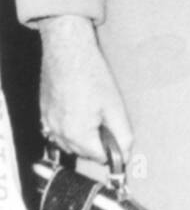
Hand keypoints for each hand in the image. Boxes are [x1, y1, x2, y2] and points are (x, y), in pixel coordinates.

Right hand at [37, 15, 133, 164]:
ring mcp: (48, 124)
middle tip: (106, 117)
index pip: (99, 158)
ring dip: (82, 137)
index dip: (112, 148)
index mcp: (77, 135)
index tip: (117, 137)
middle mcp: (58, 133)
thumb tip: (125, 155)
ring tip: (92, 111)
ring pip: (69, 144)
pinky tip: (78, 110)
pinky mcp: (43, 114)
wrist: (68, 50)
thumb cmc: (90, 73)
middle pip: (84, 152)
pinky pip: (57, 131)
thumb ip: (122, 134)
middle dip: (98, 142)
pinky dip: (68, 128)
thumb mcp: (114, 105)